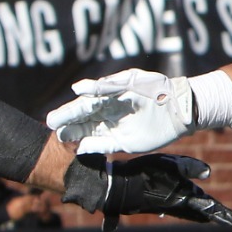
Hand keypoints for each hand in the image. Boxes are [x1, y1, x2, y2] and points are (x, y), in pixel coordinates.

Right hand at [48, 69, 195, 153]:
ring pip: (89, 134)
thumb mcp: (131, 80)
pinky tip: (79, 150)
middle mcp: (107, 114)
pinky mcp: (124, 143)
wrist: (179, 107)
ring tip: (61, 140)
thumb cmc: (155, 88)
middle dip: (66, 126)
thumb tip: (77, 88)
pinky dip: (92, 149)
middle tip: (52, 131)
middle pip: (81, 121)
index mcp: (107, 98)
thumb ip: (105, 85)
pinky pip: (103, 147)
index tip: (52, 119)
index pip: (82, 106)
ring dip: (75, 137)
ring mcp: (114, 129)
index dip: (66, 112)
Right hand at [82, 154, 231, 231]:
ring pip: (193, 212)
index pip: (215, 211)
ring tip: (219, 218)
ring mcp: (169, 206)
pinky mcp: (160, 204)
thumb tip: (207, 173)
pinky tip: (188, 209)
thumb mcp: (170, 164)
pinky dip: (190, 209)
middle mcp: (180, 206)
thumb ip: (190, 167)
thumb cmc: (145, 174)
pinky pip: (181, 208)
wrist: (117, 189)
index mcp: (187, 200)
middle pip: (206, 214)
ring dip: (207, 214)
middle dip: (222, 218)